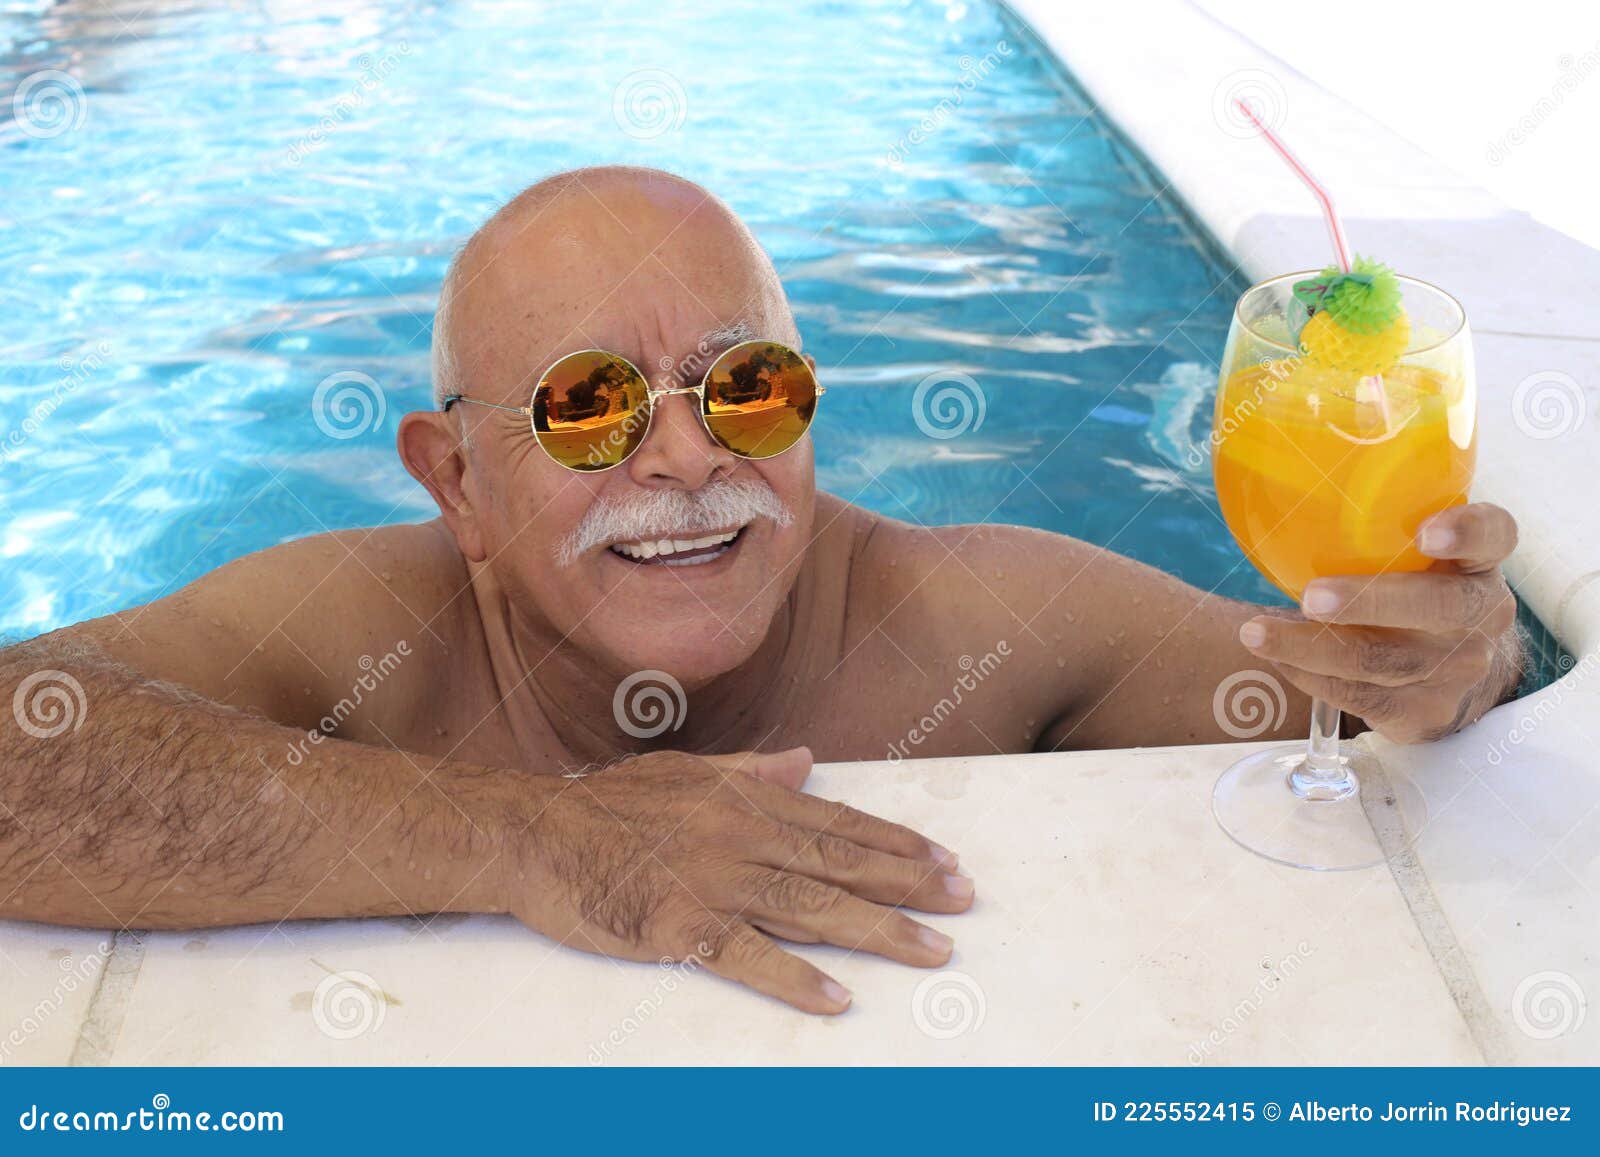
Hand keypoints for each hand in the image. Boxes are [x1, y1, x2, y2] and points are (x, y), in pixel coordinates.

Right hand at [502, 746, 970, 1013]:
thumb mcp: (685, 770)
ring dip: (878, 932)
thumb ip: (750, 770)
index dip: (897, 843)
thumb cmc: (606, 805)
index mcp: (745, 801)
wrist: (534, 832)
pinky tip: (835, 998)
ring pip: (811, 908)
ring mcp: (712, 880)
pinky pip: (746, 956)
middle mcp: (740, 836)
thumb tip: (805, 762)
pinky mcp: (677, 926)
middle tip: (964, 902)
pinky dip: (793, 979)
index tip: (944, 860)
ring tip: (931, 951)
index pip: (838, 824)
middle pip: (841, 864)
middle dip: (910, 886)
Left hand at [1238, 503, 1522, 743]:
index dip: (1467, 532)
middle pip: (1439, 607)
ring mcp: (1458, 670)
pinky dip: (1311, 676)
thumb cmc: (1416, 593)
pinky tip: (1276, 658)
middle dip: (1369, 601)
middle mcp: (1482, 616)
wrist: (1455, 676)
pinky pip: (1362, 697)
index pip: (1493, 534)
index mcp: (1480, 562)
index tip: (1427, 531)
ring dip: (1311, 647)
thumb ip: (1382, 527)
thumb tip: (1272, 489)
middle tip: (1309, 596)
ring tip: (1256, 633)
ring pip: (1384, 661)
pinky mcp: (1426, 712)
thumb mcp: (1420, 558)